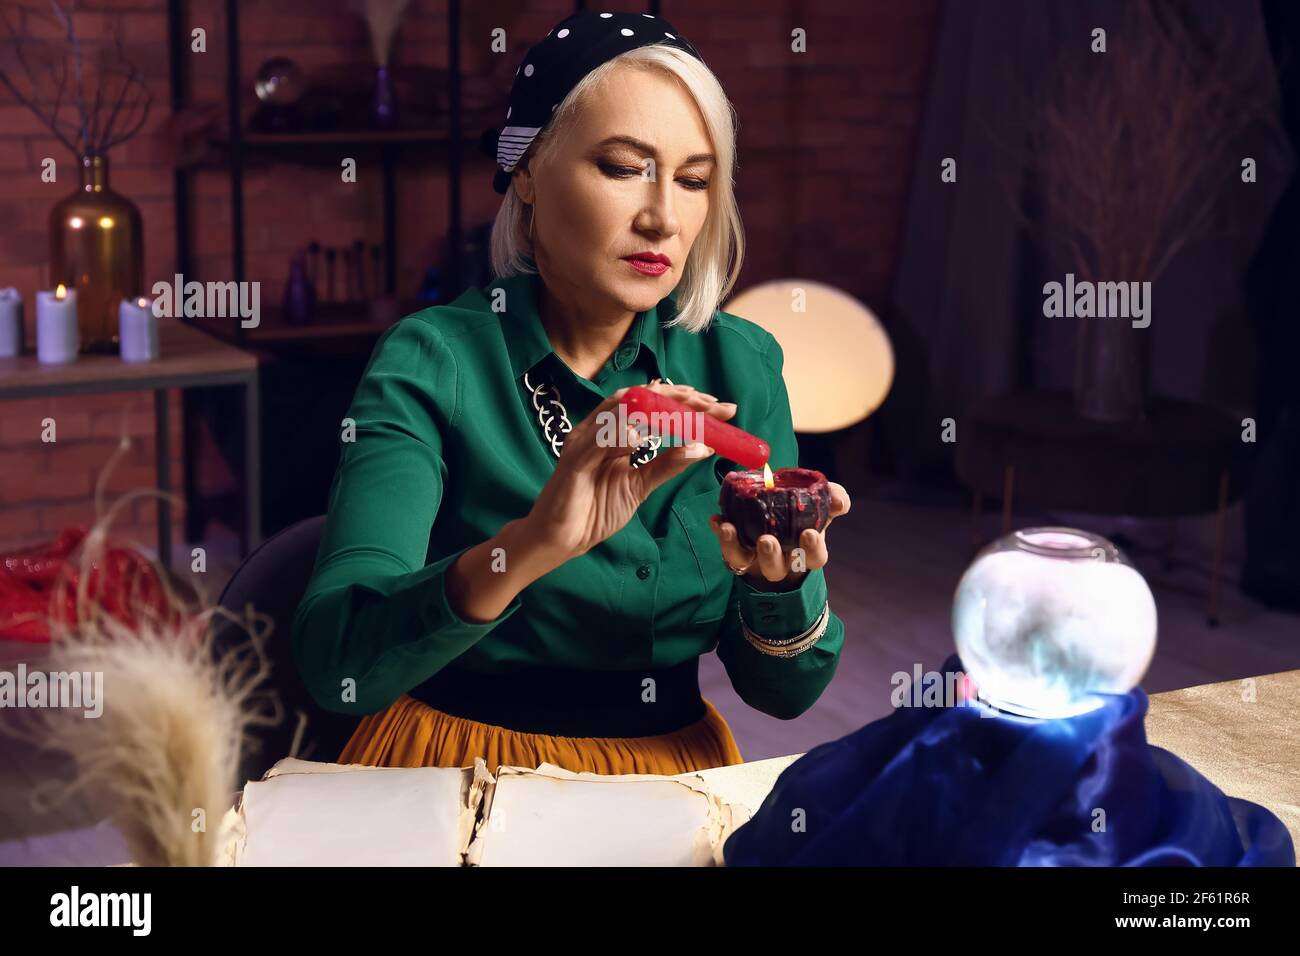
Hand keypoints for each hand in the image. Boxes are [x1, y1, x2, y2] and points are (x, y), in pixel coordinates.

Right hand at [524, 382, 737, 560]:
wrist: (560, 540)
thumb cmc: (594, 511)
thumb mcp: (640, 486)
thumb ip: (666, 465)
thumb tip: (702, 447)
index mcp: (615, 432)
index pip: (652, 406)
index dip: (685, 402)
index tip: (718, 406)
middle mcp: (599, 429)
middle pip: (640, 399)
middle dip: (678, 398)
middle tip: (711, 404)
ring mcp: (584, 440)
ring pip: (621, 411)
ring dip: (657, 409)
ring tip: (690, 412)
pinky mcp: (573, 460)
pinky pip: (600, 440)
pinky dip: (623, 435)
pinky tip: (645, 437)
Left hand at [708, 482, 850, 590]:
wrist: (776, 515)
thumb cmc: (801, 515)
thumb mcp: (819, 505)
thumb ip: (833, 500)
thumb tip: (840, 501)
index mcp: (805, 552)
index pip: (814, 558)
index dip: (812, 549)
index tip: (809, 533)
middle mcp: (781, 561)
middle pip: (776, 568)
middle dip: (771, 555)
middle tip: (767, 539)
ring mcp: (755, 559)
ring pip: (746, 563)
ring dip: (736, 547)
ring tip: (730, 528)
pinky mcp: (736, 553)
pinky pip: (726, 549)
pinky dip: (721, 535)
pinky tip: (717, 520)